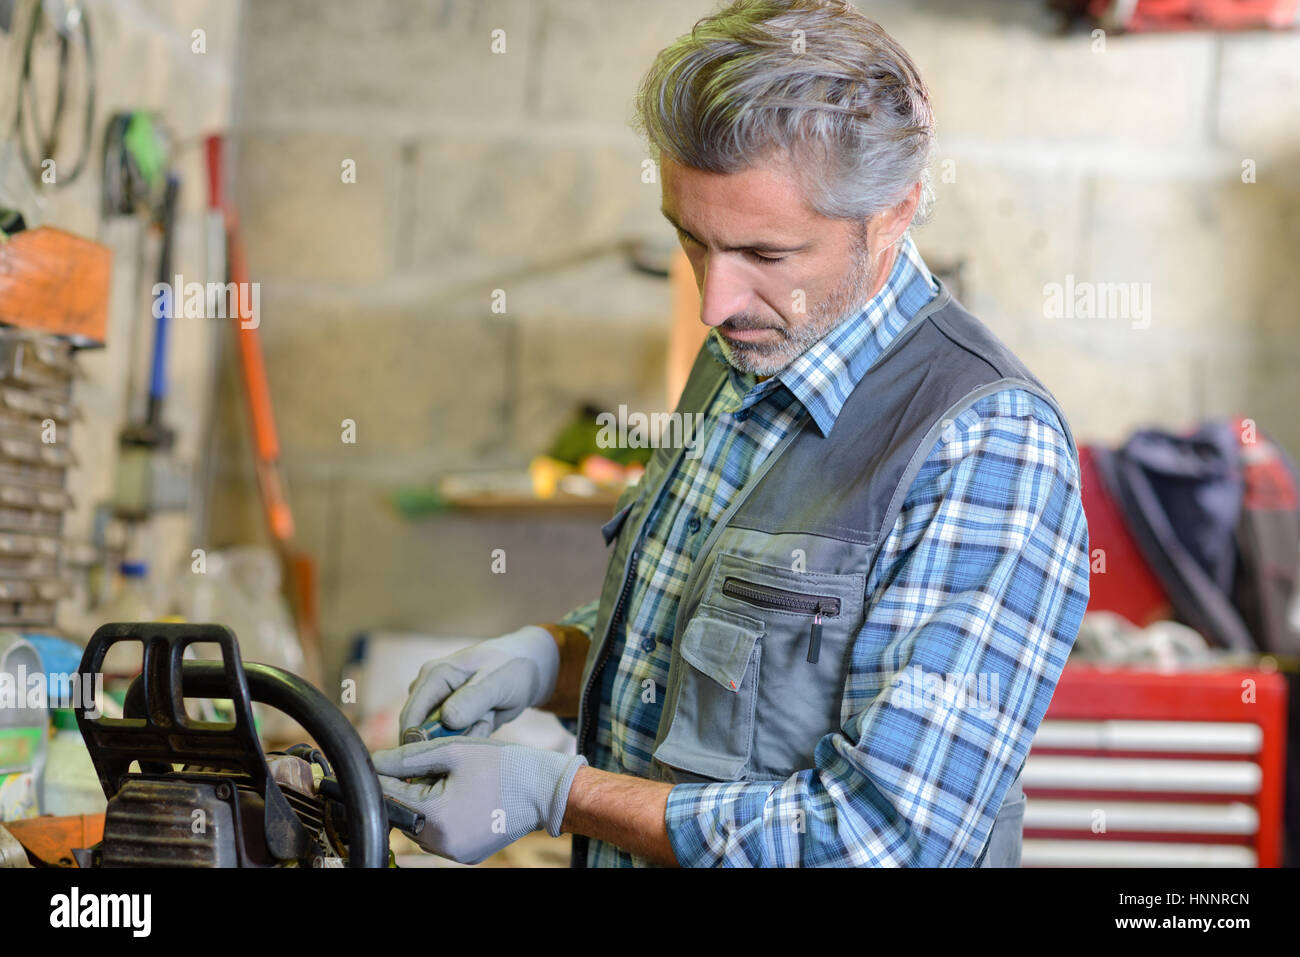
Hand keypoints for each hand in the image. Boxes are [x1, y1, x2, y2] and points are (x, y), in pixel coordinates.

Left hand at [372, 738, 585, 863]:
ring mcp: (456, 854)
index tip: (379, 764)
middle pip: (405, 814)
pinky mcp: (468, 856)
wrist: (545, 790)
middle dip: (411, 790)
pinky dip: (444, 818)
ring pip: (422, 826)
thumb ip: (408, 757)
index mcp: (434, 817)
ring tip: (451, 783)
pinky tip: (464, 799)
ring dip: (427, 805)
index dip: (384, 776)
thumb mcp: (453, 751)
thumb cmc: (503, 766)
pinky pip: (442, 837)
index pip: (391, 796)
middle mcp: (441, 844)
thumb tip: (374, 761)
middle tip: (433, 769)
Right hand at [399, 626, 558, 740]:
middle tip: (484, 724)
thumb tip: (446, 719)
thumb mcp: (498, 683)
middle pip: (421, 732)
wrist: (528, 668)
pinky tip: (487, 721)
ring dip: (464, 736)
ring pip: (437, 737)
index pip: (411, 718)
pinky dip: (470, 735)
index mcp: (433, 675)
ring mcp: (434, 701)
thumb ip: (473, 700)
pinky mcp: (446, 714)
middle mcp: (427, 688)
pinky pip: (451, 737)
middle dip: (452, 738)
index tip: (454, 752)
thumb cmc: (513, 669)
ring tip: (488, 719)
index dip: (421, 743)